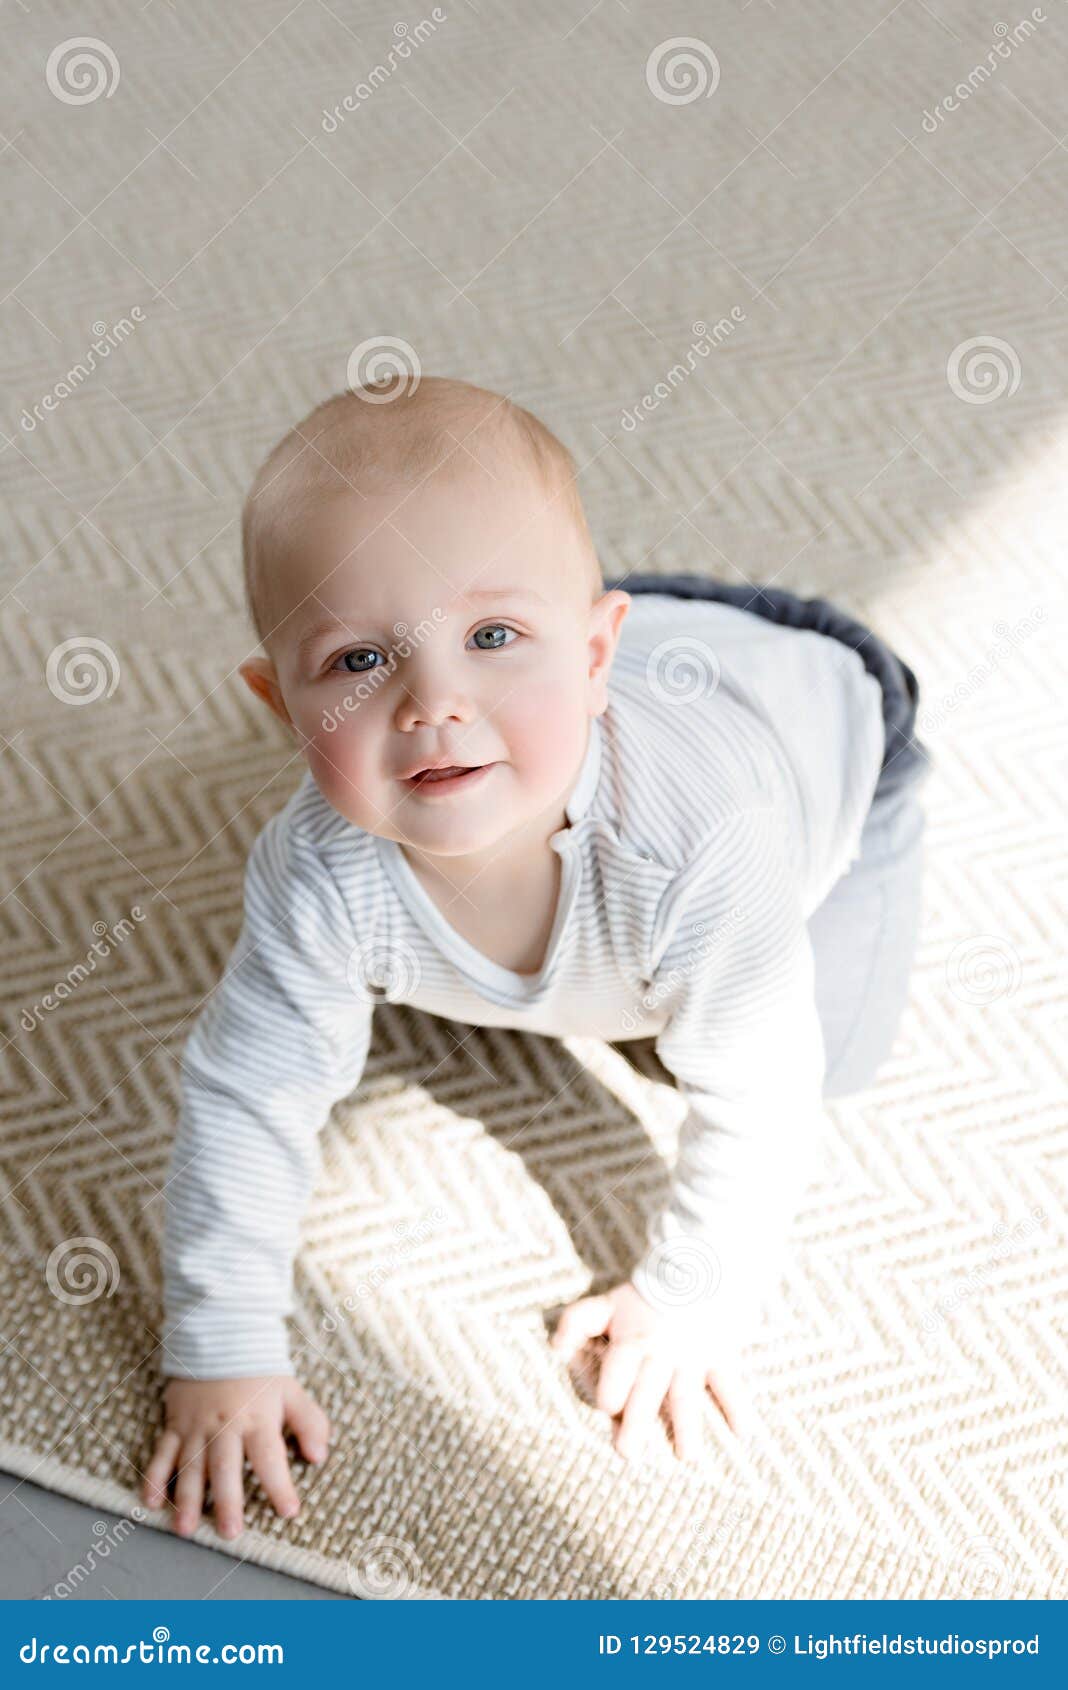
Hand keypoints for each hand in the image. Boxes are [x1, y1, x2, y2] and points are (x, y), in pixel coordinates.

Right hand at [142, 1375, 331, 1538]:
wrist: (221, 1337)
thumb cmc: (261, 1372)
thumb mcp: (292, 1392)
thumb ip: (310, 1423)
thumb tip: (319, 1457)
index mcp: (257, 1419)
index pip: (269, 1456)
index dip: (279, 1485)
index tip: (289, 1511)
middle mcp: (225, 1426)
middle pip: (226, 1467)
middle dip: (227, 1501)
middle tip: (229, 1532)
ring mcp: (197, 1426)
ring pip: (191, 1465)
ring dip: (187, 1497)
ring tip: (186, 1528)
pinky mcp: (176, 1424)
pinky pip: (163, 1452)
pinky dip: (154, 1477)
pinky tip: (151, 1503)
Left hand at [550, 1280, 751, 1464]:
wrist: (696, 1266)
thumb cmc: (647, 1293)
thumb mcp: (607, 1302)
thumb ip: (577, 1322)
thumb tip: (556, 1349)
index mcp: (632, 1341)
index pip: (616, 1375)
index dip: (609, 1393)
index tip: (610, 1409)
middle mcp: (661, 1353)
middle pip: (646, 1393)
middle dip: (636, 1424)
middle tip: (628, 1456)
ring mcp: (692, 1356)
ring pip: (686, 1395)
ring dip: (686, 1427)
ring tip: (686, 1457)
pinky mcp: (720, 1355)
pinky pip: (729, 1383)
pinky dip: (736, 1407)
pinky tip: (742, 1434)